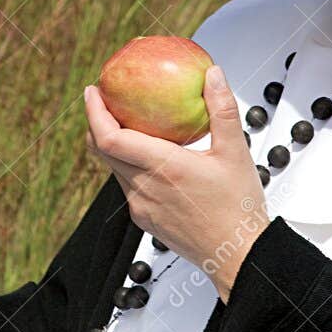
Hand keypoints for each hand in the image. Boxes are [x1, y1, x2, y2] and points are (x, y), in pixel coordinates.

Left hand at [84, 65, 269, 301]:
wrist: (237, 255)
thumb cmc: (238, 209)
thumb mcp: (236, 152)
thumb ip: (222, 109)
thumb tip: (213, 76)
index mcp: (163, 169)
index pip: (110, 137)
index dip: (94, 113)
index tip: (93, 92)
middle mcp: (145, 189)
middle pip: (102, 151)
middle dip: (96, 122)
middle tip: (101, 100)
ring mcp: (141, 206)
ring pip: (113, 169)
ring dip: (111, 144)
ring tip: (122, 123)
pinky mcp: (144, 219)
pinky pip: (126, 185)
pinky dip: (126, 164)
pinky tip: (143, 156)